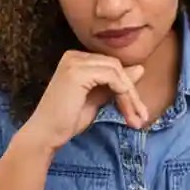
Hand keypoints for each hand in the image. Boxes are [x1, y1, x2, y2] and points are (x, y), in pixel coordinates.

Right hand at [19, 50, 149, 149]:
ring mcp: (74, 62)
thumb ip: (114, 84)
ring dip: (130, 97)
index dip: (128, 88)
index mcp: (77, 59)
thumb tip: (140, 68)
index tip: (139, 112)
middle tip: (142, 118)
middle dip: (132, 94)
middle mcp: (74, 55)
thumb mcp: (97, 99)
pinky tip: (126, 112)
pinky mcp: (78, 72)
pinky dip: (124, 95)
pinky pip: (112, 77)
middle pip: (117, 67)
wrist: (47, 134)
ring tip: (136, 119)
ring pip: (117, 72)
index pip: (112, 66)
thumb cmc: (67, 120)